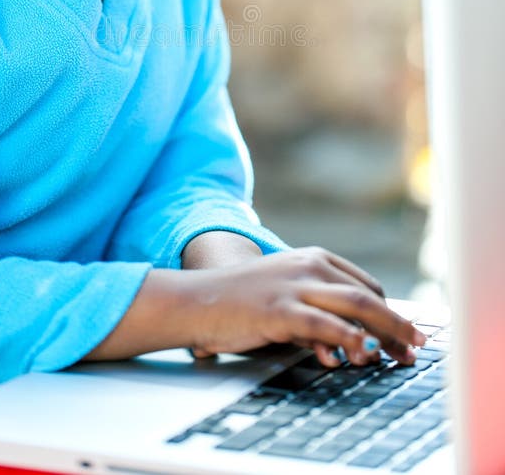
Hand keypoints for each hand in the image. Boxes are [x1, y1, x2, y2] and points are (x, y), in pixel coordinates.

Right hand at [83, 246, 424, 364]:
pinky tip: (359, 355)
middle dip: (397, 325)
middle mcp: (309, 265)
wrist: (198, 299)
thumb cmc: (242, 301)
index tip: (405, 336)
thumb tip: (353, 338)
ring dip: (386, 332)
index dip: (390, 312)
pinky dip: (348, 339)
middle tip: (415, 350)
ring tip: (399, 357)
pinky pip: (325, 324)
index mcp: (314, 257)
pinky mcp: (280, 308)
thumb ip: (318, 305)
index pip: (366, 285)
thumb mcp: (285, 290)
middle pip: (368, 295)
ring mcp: (295, 285)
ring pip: (357, 304)